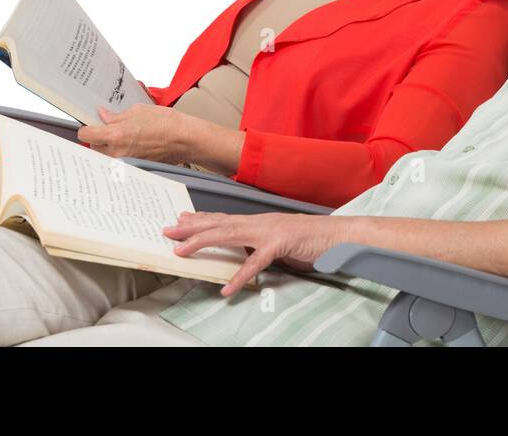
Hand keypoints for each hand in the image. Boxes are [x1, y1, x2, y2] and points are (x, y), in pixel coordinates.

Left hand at [76, 103, 194, 163]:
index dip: (87, 127)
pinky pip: (118, 161)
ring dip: (107, 147)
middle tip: (109, 128)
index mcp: (115, 136)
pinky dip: (120, 154)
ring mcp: (124, 162)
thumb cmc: (165, 123)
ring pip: (104, 156)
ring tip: (123, 137)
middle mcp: (117, 153)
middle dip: (98, 138)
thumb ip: (116, 116)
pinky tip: (132, 144)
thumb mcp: (137, 111)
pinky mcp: (133, 167)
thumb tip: (104, 116)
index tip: (91, 124)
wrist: (184, 139)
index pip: (86, 135)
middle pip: (93, 147)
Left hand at [162, 211, 348, 295]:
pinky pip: (256, 262)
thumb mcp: (281, 240)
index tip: (179, 219)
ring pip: (229, 234)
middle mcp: (260, 222)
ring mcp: (270, 230)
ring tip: (182, 252)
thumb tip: (243, 253)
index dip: (200, 219)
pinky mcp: (282, 243)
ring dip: (203, 242)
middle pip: (219, 223)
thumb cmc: (313, 239)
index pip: (224, 218)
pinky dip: (240, 276)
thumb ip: (261, 244)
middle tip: (166, 231)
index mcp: (260, 221)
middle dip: (190, 228)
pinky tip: (227, 289)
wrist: (341, 235)